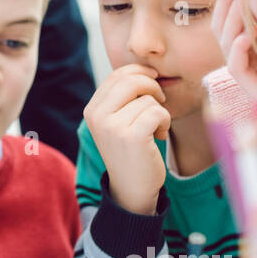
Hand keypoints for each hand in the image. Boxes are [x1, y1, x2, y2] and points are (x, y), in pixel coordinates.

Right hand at [84, 64, 169, 214]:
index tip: (154, 80)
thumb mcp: (116, 122)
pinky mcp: (131, 137)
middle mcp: (98, 116)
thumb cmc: (130, 151)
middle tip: (159, 102)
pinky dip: (164, 122)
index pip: (117, 75)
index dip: (140, 72)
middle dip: (152, 87)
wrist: (132, 188)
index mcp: (92, 109)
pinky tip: (158, 135)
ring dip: (160, 112)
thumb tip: (144, 69)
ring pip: (148, 99)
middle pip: (132, 80)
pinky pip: (158, 112)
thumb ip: (121, 98)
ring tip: (154, 129)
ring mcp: (113, 127)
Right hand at [210, 0, 256, 103]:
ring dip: (231, 21)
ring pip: (225, 44)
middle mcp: (242, 59)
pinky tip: (244, 37)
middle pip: (221, 28)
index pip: (227, 20)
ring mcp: (246, 74)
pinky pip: (236, 68)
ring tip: (240, 1)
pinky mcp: (252, 89)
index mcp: (247, 46)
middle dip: (226, 3)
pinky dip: (237, 51)